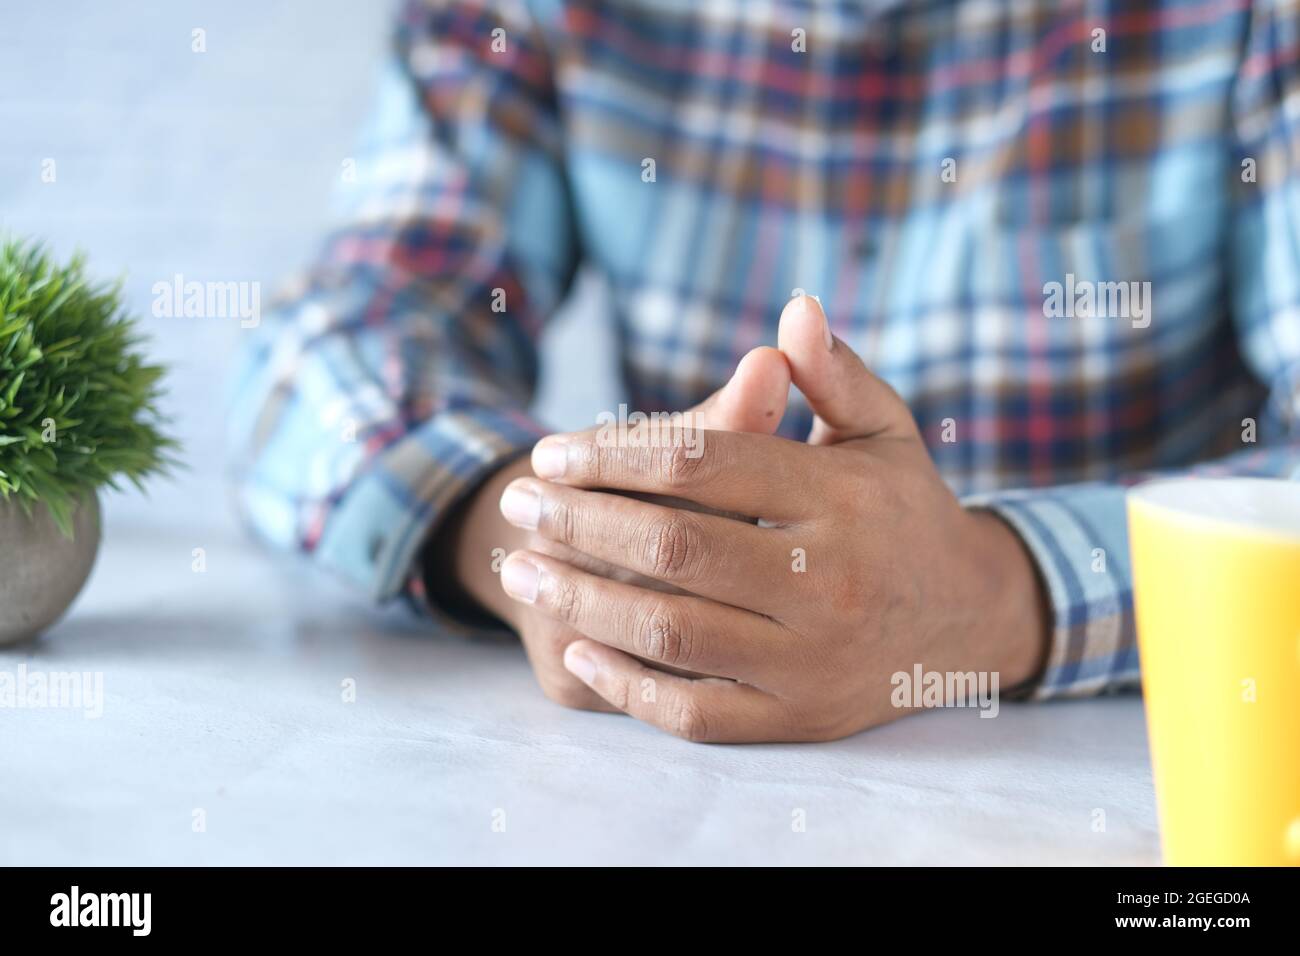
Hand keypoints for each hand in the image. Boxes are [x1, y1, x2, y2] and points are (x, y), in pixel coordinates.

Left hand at [497, 296, 1048, 740]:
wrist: (972, 621)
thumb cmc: (906, 512)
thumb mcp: (885, 433)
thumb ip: (836, 374)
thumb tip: (794, 308)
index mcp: (843, 497)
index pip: (702, 464)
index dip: (613, 454)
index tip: (550, 453)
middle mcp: (829, 582)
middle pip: (673, 547)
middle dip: (578, 522)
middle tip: (515, 504)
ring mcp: (812, 661)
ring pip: (671, 633)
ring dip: (579, 600)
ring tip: (518, 568)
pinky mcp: (798, 720)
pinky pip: (696, 714)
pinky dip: (627, 686)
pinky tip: (576, 649)